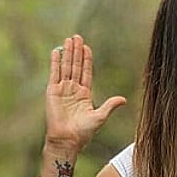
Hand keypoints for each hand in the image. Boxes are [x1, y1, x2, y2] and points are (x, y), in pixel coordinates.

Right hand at [44, 34, 125, 155]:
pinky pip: (54, 74)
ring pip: (65, 67)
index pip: (85, 72)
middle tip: (77, 37)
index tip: (86, 47)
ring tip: (68, 39)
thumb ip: (110, 106)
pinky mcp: (52, 92)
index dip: (86, 59)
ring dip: (67, 53)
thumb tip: (123, 99)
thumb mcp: (100, 117)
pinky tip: (56, 51)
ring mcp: (62, 90)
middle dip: (76, 51)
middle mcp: (72, 90)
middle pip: (75, 66)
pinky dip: (55, 62)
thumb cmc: (83, 132)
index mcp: (84, 95)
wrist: (67, 140)